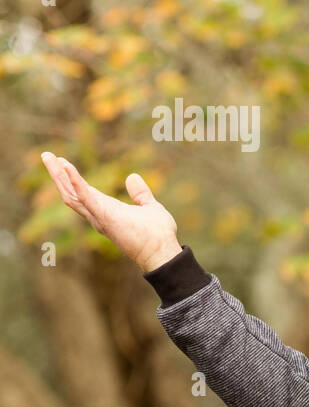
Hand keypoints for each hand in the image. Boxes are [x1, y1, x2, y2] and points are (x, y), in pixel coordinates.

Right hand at [40, 152, 182, 271]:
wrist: (163, 251)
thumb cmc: (158, 234)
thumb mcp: (149, 207)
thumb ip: (140, 193)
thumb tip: (132, 177)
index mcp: (107, 210)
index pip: (83, 193)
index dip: (72, 179)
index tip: (63, 162)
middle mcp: (98, 214)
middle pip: (70, 193)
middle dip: (57, 174)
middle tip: (46, 156)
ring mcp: (99, 216)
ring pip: (71, 194)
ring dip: (59, 175)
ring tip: (48, 157)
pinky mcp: (104, 215)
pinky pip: (85, 197)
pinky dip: (76, 181)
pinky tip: (66, 167)